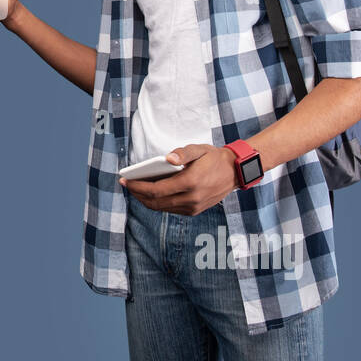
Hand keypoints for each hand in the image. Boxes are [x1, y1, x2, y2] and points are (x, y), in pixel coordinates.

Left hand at [118, 144, 238, 214]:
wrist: (235, 172)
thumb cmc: (214, 158)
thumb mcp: (199, 149)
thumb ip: (182, 153)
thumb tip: (167, 158)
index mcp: (190, 182)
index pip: (156, 190)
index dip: (137, 187)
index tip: (125, 181)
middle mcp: (191, 198)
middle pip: (155, 202)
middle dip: (137, 194)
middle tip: (126, 185)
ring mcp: (193, 207)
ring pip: (162, 208)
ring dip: (146, 200)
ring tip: (135, 189)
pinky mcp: (195, 211)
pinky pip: (171, 209)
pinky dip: (158, 203)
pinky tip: (151, 194)